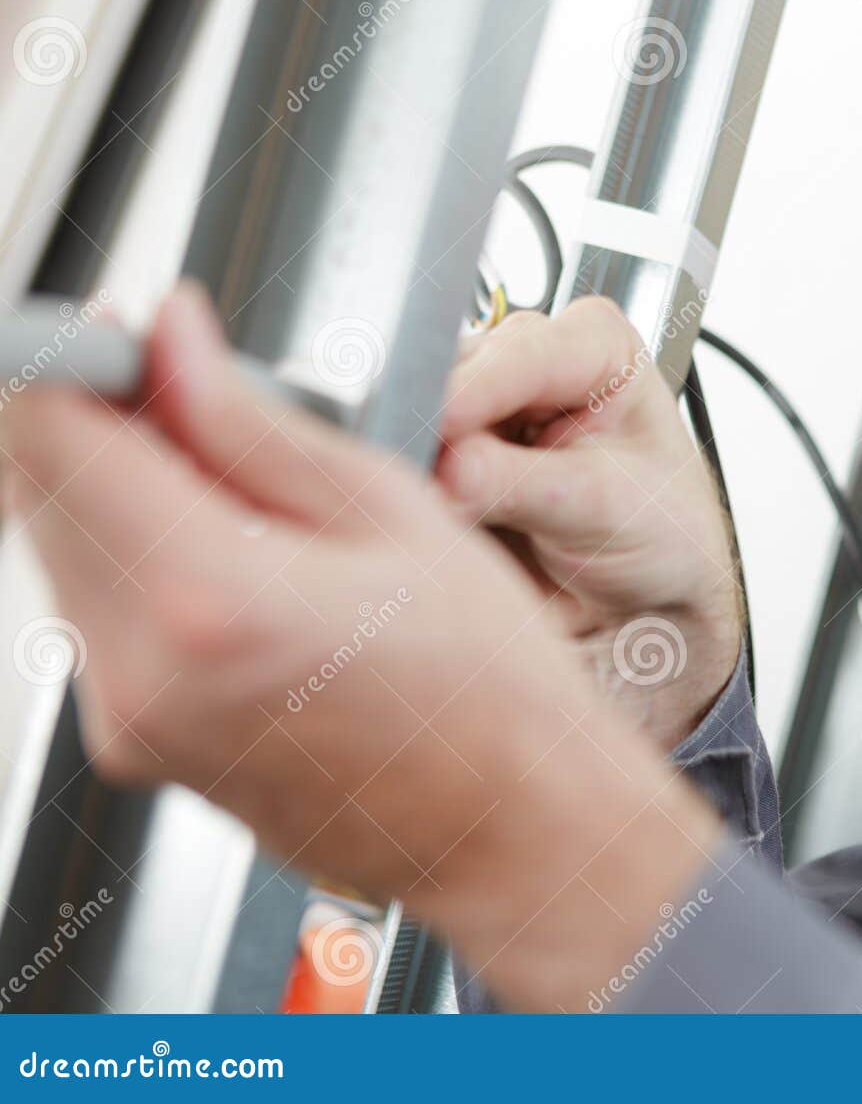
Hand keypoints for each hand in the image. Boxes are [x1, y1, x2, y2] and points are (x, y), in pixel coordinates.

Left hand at [0, 284, 722, 1009]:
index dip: (82, 365)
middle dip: (108, 426)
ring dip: (128, 494)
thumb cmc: (488, 690)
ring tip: (260, 511)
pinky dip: (145, 565)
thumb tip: (171, 344)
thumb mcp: (392, 513)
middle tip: (208, 412)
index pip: (52, 431)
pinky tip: (251, 572)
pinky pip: (98, 617)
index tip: (131, 346)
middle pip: (38, 487)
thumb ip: (252, 422)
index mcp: (208, 596)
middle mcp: (140, 670)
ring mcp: (129, 721)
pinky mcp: (137, 745)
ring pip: (63, 549)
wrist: (507, 825)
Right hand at [436, 299, 742, 750]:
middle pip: (458, 373)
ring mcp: (481, 402)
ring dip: (415, 459)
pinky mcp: (442, 449)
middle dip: (438, 426)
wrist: (644, 597)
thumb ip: (524, 485)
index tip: (443, 423)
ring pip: (420, 411)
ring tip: (433, 509)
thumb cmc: (659, 531)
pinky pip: (402, 456)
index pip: (526, 350)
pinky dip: (403, 485)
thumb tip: (451, 468)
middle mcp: (532, 359)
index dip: (479, 387)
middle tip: (427, 481)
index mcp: (596, 345)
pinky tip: (420, 516)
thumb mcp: (605, 508)